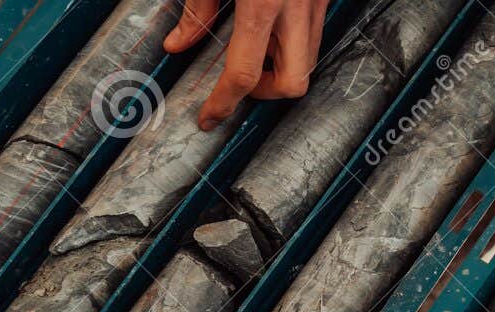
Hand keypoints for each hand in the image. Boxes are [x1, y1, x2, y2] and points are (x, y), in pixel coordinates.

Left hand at [166, 0, 325, 130]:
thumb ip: (197, 8)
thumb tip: (178, 43)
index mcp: (262, 2)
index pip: (243, 73)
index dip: (223, 103)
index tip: (210, 116)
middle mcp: (296, 5)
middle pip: (292, 82)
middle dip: (267, 93)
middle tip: (244, 83)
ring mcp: (317, 0)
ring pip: (310, 61)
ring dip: (283, 67)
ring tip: (259, 48)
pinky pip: (315, 34)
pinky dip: (295, 43)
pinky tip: (274, 26)